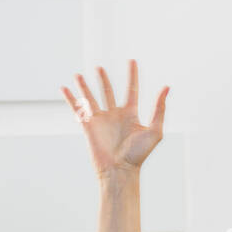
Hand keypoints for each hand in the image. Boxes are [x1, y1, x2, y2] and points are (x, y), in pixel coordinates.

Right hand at [61, 60, 167, 177]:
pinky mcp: (89, 126)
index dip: (132, 75)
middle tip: (99, 68)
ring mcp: (101, 120)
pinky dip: (70, 98)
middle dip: (104, 79)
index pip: (132, 90)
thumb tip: (166, 88)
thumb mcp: (155, 130)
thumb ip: (159, 109)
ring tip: (78, 75)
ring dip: (85, 86)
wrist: (120, 170)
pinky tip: (64, 89)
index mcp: (131, 114)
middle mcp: (115, 115)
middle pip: (108, 92)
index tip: (132, 61)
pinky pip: (78, 109)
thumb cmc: (139, 155)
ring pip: (91, 98)